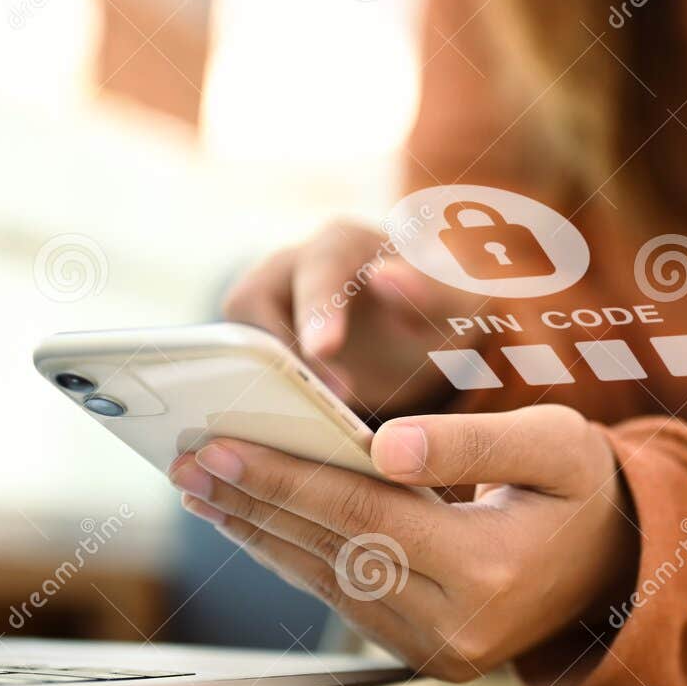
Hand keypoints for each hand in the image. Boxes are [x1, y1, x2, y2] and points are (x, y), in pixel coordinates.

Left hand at [167, 405, 637, 681]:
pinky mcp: (423, 654)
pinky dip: (293, 558)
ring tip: (203, 490)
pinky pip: (343, 601)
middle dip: (256, 503)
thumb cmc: (582, 487)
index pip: (364, 516)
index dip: (288, 479)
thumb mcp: (556, 443)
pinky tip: (253, 524)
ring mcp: (438, 650)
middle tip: (189, 463)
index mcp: (490, 569)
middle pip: (332, 552)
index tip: (222, 446)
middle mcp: (458, 625)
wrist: (618, 563)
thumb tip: (386, 445)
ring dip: (260, 534)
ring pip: (327, 583)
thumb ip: (474, 440)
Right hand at [222, 220, 478, 415]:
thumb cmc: (433, 313)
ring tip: (302, 428)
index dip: (318, 308)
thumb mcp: (454, 304)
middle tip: (318, 407)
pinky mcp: (249, 348)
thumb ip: (431, 291)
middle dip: (279, 357)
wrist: (411, 333)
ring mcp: (261, 307)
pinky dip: (252, 406)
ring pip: (233, 344)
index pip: (320, 267)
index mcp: (341, 245)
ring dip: (259, 386)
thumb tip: (385, 276)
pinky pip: (232, 375)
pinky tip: (280, 441)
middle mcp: (289, 267)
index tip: (324, 351)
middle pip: (255, 303)